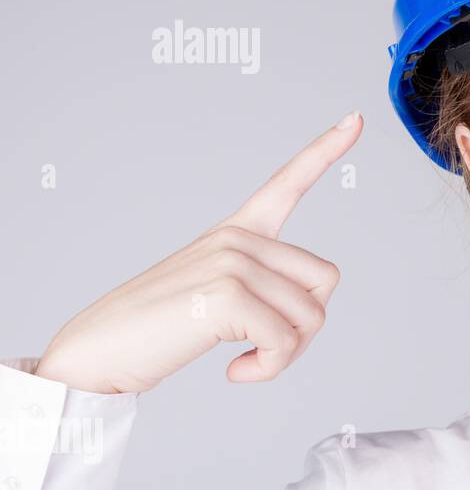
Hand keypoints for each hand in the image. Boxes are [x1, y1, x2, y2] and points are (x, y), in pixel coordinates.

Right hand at [34, 111, 362, 393]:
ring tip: (246, 361)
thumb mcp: (217, 298)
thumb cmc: (155, 331)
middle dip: (305, 327)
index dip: (325, 151)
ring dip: (286, 354)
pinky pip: (284, 342)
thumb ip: (265, 290)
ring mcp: (232, 262)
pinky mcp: (227, 296)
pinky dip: (270, 367)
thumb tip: (311, 310)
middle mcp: (238, 240)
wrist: (94, 354)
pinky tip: (235, 371)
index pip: (287, 182)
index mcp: (236, 233)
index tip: (355, 118)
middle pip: (324, 283)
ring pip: (311, 317)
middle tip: (266, 349)